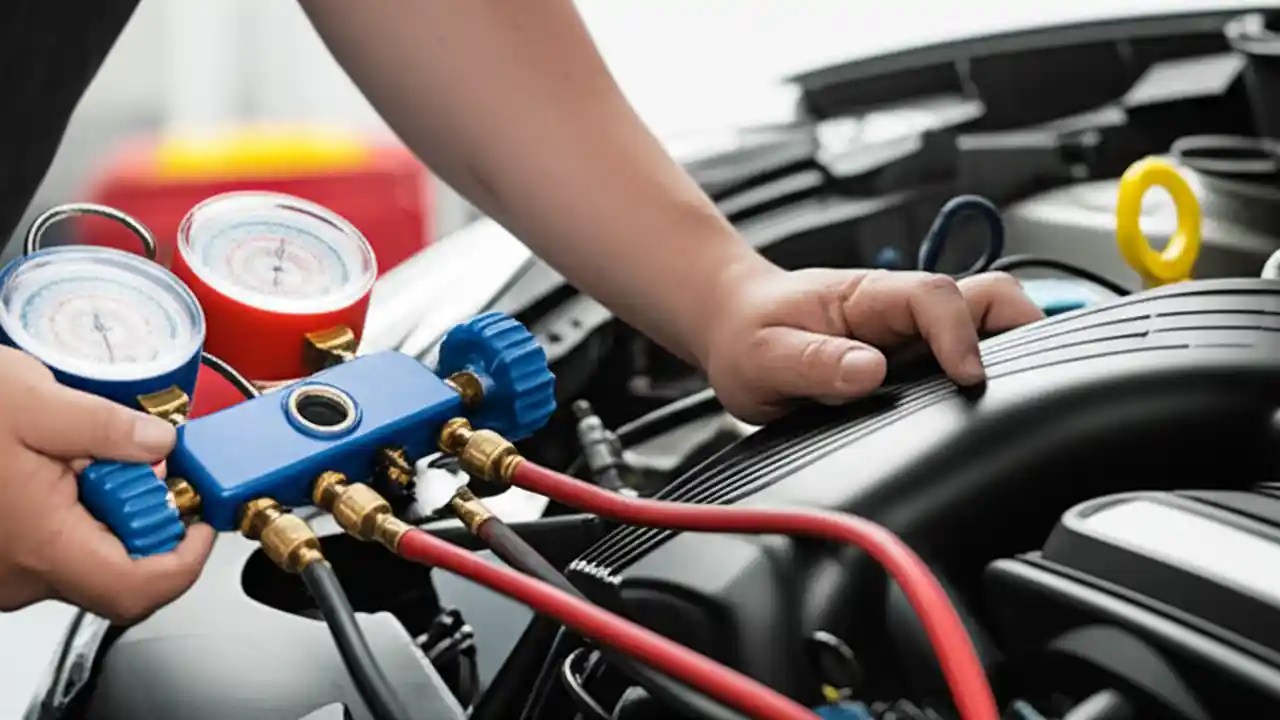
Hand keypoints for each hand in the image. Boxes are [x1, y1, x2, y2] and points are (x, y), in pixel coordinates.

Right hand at [0, 347, 213, 623]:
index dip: (188, 559)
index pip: (140, 588)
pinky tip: (54, 464)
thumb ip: (110, 427)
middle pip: (118, 570)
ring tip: (82, 453)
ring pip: (84, 555)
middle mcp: (21, 574)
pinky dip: (71, 509)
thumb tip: (161, 445)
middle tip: (133, 463)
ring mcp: (4, 572)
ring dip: (104, 507)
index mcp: (42, 545)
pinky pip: (51, 545)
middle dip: (143, 516)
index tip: (201, 521)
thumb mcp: (34, 400)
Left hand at [699, 265, 1044, 422]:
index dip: (960, 335)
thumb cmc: (747, 334)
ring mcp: (914, 335)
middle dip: (1023, 330)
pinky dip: (991, 376)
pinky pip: (970, 356)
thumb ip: (813, 363)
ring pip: (990, 326)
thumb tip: (868, 372)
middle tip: (1033, 384)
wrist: (733, 326)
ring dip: (1012, 353)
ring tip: (1020, 400)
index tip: (967, 379)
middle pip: (989, 300)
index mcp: (870, 297)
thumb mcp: (763, 357)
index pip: (937, 296)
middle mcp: (902, 311)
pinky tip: (987, 410)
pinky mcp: (916, 361)